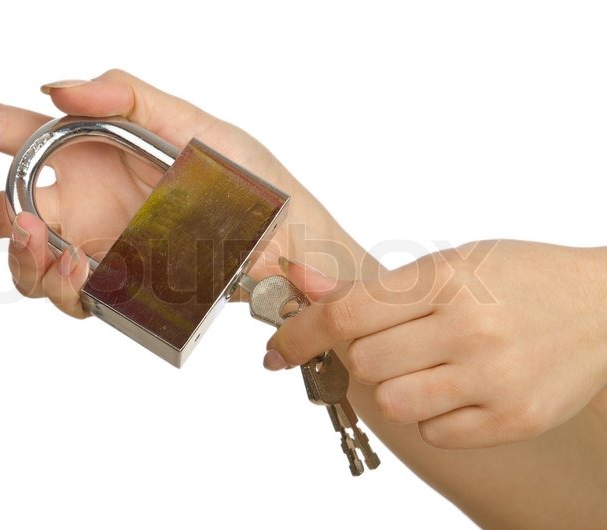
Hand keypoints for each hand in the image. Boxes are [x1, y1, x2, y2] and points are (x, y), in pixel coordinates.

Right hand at [0, 69, 344, 317]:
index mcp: (92, 151)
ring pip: (24, 261)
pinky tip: (82, 273)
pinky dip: (64, 287)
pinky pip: (69, 297)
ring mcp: (96, 249)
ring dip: (21, 256)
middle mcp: (83, 201)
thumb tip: (56, 87)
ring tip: (44, 245)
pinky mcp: (117, 290)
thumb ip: (128, 100)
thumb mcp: (196, 126)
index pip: (4, 131)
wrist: (290, 251)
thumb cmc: (253, 183)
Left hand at [267, 240, 606, 448]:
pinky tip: (457, 387)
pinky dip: (431, 414)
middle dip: (362, 354)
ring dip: (394, 387)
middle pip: (363, 363)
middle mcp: (468, 331)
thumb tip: (302, 283)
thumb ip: (370, 286)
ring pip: (392, 403)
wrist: (601, 306)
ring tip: (428, 364)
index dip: (299, 334)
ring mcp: (494, 380)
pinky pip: (434, 433)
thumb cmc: (516, 278)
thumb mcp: (445, 264)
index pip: (344, 315)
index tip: (277, 350)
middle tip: (391, 340)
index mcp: (445, 280)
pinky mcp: (514, 420)